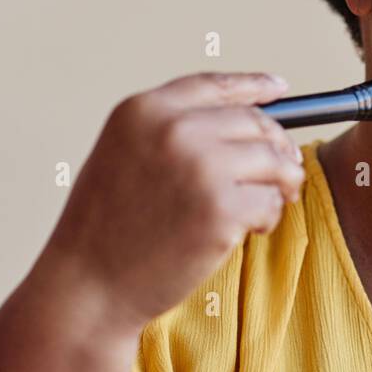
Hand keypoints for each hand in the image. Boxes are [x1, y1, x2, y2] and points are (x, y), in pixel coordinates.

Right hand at [36, 72, 303, 332]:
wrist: (87, 286)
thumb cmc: (106, 230)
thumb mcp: (124, 156)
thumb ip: (173, 131)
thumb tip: (246, 122)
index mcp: (144, 110)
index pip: (215, 85)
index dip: (254, 85)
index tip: (280, 88)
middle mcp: (173, 129)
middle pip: (254, 122)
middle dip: (277, 147)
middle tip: (284, 174)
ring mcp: (201, 167)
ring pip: (273, 160)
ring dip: (281, 183)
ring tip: (269, 206)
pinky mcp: (223, 208)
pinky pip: (272, 201)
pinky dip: (270, 217)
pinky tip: (252, 230)